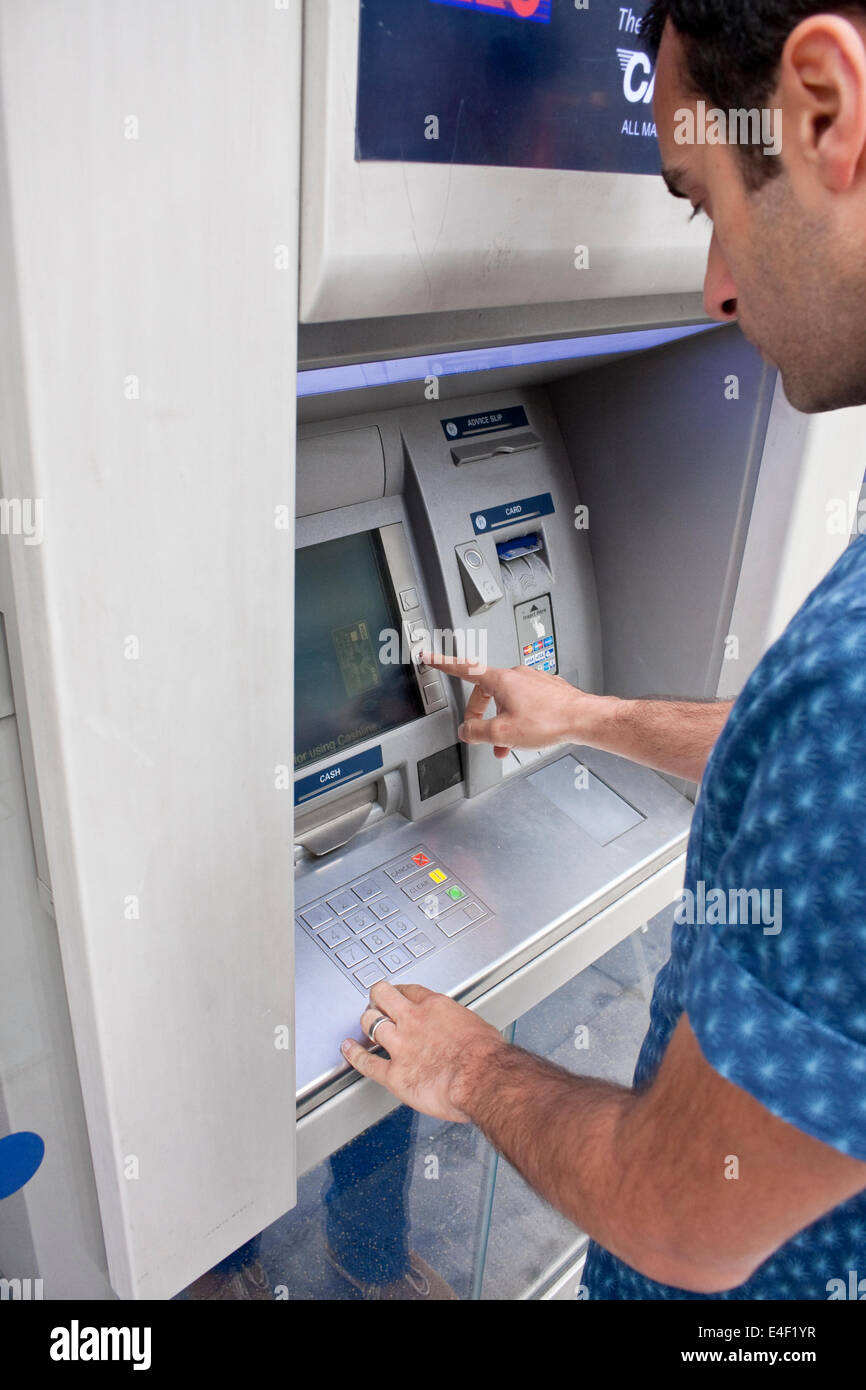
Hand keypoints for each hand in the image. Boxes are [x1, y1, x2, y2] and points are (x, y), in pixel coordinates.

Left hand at [342, 981, 504, 1121]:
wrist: (483, 1078)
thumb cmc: (488, 1057)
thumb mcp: (478, 1027)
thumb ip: (461, 1028)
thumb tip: (466, 1036)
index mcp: (435, 1007)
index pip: (409, 990)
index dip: (400, 991)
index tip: (399, 995)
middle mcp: (413, 1021)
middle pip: (382, 996)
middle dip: (377, 997)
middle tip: (375, 1000)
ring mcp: (400, 1046)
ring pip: (369, 1023)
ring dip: (366, 1022)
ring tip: (365, 1022)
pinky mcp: (394, 1074)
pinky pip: (366, 1062)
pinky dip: (354, 1056)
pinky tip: (347, 1050)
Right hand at [422, 651, 600, 759]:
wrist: (583, 719)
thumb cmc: (548, 721)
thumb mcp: (502, 733)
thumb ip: (476, 732)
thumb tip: (466, 730)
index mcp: (500, 680)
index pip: (464, 669)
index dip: (443, 664)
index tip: (430, 656)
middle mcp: (516, 675)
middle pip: (486, 693)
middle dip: (482, 715)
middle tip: (482, 735)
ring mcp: (534, 680)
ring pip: (508, 701)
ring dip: (503, 722)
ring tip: (508, 744)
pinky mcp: (548, 689)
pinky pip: (525, 703)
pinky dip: (520, 719)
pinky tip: (528, 734)